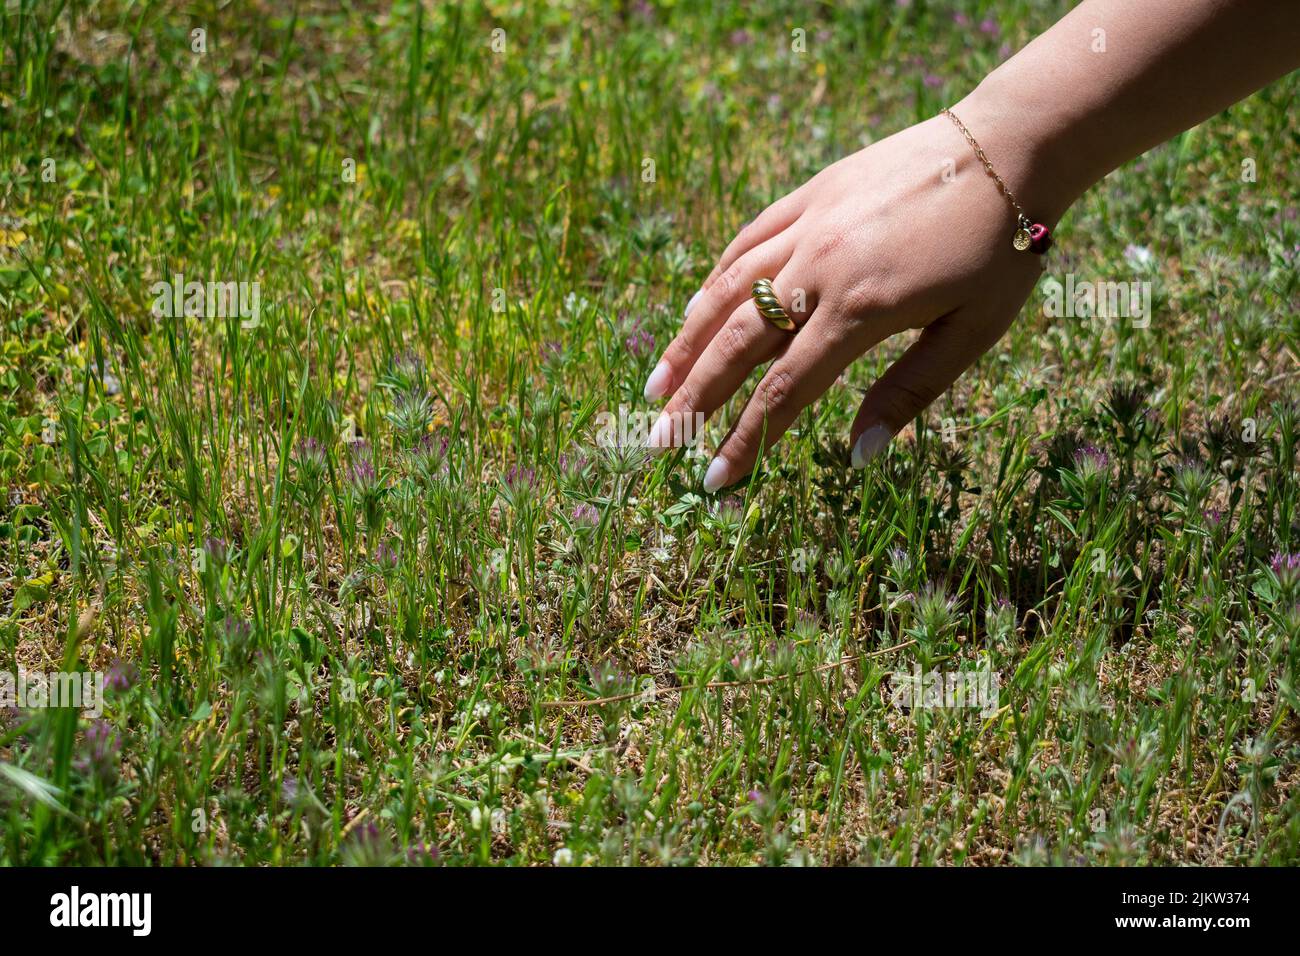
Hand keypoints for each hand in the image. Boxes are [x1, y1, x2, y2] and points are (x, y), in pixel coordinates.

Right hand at [644, 107, 1056, 491]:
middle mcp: (821, 267)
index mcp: (861, 309)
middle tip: (659, 442)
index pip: (785, 391)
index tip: (716, 480)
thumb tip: (860, 458)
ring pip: (728, 291)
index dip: (746, 441)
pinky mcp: (810, 194)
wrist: (1010, 145)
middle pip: (739, 345)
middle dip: (696, 399)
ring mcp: (809, 226)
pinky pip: (747, 242)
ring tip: (657, 385)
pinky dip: (714, 280)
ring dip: (687, 342)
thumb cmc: (1001, 248)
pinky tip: (693, 309)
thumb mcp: (973, 330)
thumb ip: (910, 391)